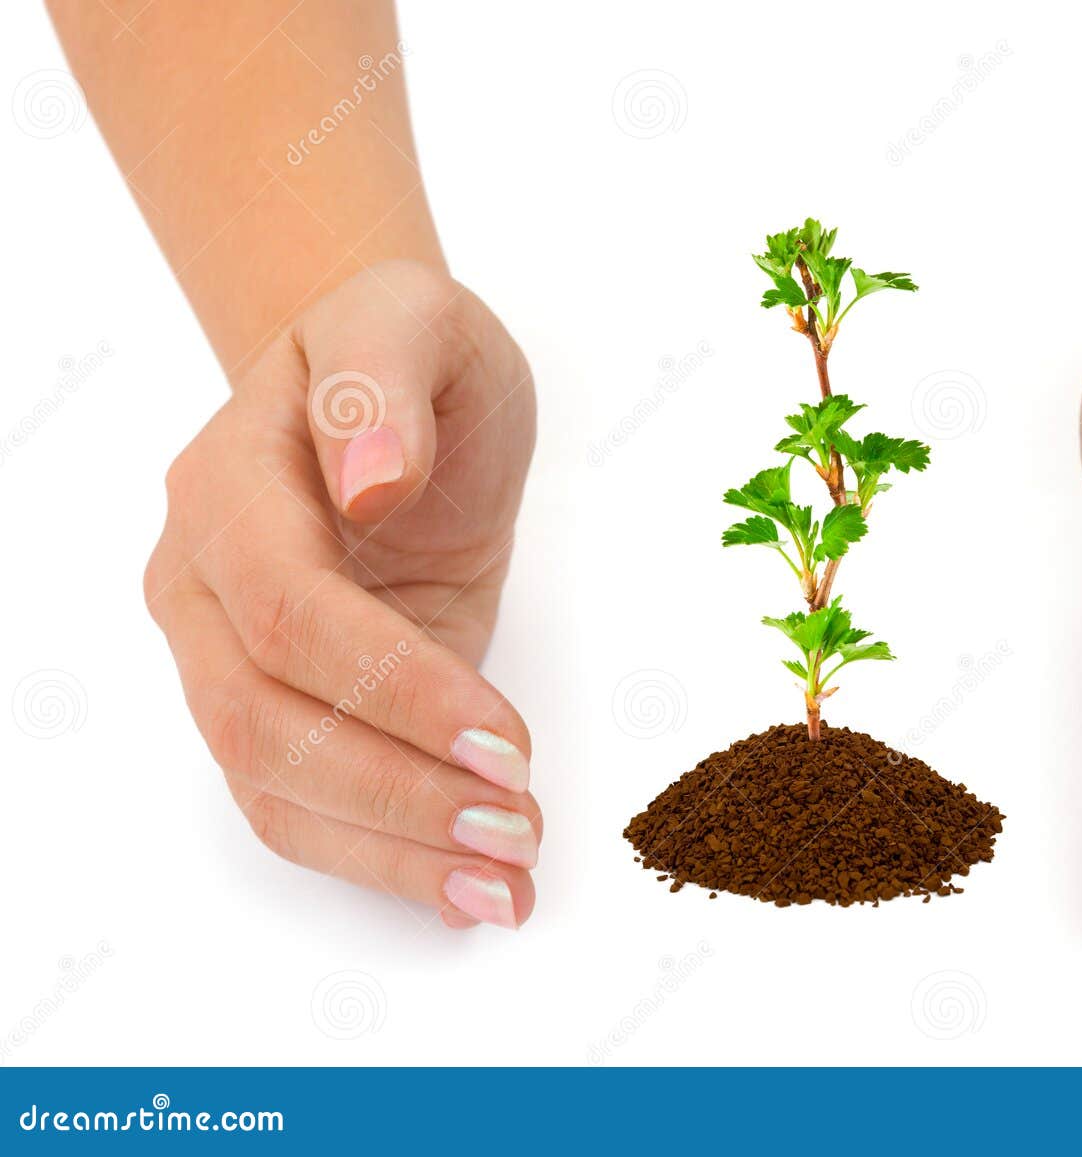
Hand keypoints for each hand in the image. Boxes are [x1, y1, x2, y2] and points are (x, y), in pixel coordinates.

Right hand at [144, 261, 539, 930]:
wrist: (389, 392)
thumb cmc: (406, 348)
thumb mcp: (415, 318)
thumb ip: (385, 382)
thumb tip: (370, 478)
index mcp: (228, 485)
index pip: (288, 609)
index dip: (392, 685)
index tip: (504, 740)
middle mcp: (206, 584)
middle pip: (263, 721)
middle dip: (393, 792)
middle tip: (518, 831)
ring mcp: (232, 656)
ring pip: (273, 785)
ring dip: (390, 850)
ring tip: (507, 887)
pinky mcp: (289, 705)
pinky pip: (302, 802)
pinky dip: (378, 857)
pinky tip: (460, 888)